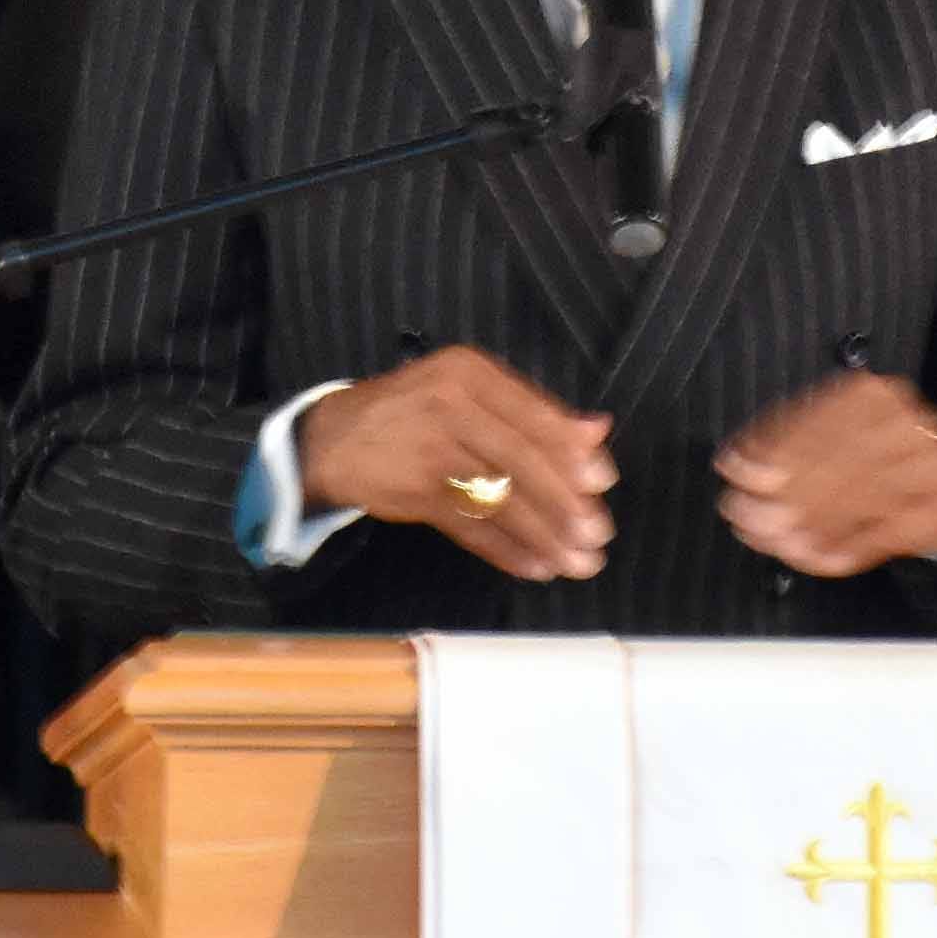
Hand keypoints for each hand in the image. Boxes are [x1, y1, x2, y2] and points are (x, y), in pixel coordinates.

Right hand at [295, 350, 614, 581]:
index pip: (533, 414)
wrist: (333, 436)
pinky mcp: (412, 489)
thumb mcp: (467, 394)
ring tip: (574, 561)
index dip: (570, 453)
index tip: (603, 484)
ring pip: (499, 496)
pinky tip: (532, 566)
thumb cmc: (414, 413)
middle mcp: (449, 402)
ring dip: (543, 534)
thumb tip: (597, 431)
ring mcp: (428, 447)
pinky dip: (505, 549)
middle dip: (564, 502)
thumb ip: (531, 412)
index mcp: (470, 372)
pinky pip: (470, 525)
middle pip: (520, 459)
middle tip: (596, 535)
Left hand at [716, 371, 936, 577]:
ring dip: (808, 528)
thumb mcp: (838, 441)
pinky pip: (882, 532)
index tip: (734, 473)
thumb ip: (789, 450)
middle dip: (779, 496)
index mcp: (870, 394)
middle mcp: (903, 418)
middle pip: (827, 460)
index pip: (810, 418)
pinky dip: (844, 550)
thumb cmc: (889, 463)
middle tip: (748, 520)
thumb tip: (738, 470)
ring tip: (778, 543)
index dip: (765, 447)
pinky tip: (817, 559)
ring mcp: (929, 459)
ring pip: (853, 498)